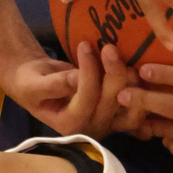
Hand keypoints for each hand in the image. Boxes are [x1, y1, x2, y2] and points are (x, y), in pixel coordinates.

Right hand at [5, 45, 138, 138]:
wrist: (38, 84)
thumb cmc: (31, 84)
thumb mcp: (34, 84)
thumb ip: (55, 84)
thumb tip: (79, 78)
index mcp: (68, 125)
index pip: (87, 98)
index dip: (89, 72)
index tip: (85, 45)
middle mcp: (91, 128)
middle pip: (112, 101)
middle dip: (113, 72)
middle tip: (109, 47)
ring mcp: (107, 122)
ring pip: (131, 106)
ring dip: (131, 79)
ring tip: (123, 55)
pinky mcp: (118, 113)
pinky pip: (137, 105)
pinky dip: (141, 89)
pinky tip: (140, 67)